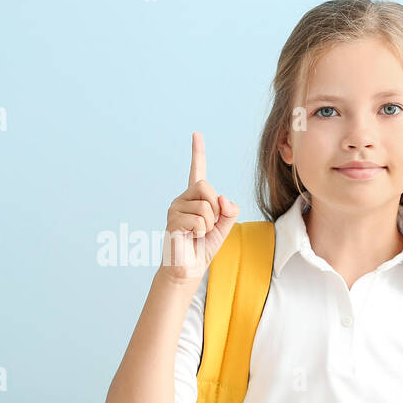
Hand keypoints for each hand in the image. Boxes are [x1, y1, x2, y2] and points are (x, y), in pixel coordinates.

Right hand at [161, 131, 238, 282]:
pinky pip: (198, 221)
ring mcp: (175, 208)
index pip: (197, 170)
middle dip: (215, 208)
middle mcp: (183, 199)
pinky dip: (201, 232)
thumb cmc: (203, 247)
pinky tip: (192, 238)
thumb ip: (229, 210)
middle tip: (209, 225)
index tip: (196, 134)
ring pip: (205, 206)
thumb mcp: (224, 227)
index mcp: (196, 197)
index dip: (198, 152)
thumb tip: (222, 198)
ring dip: (209, 225)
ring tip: (199, 234)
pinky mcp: (172, 221)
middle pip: (206, 186)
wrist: (188, 268)